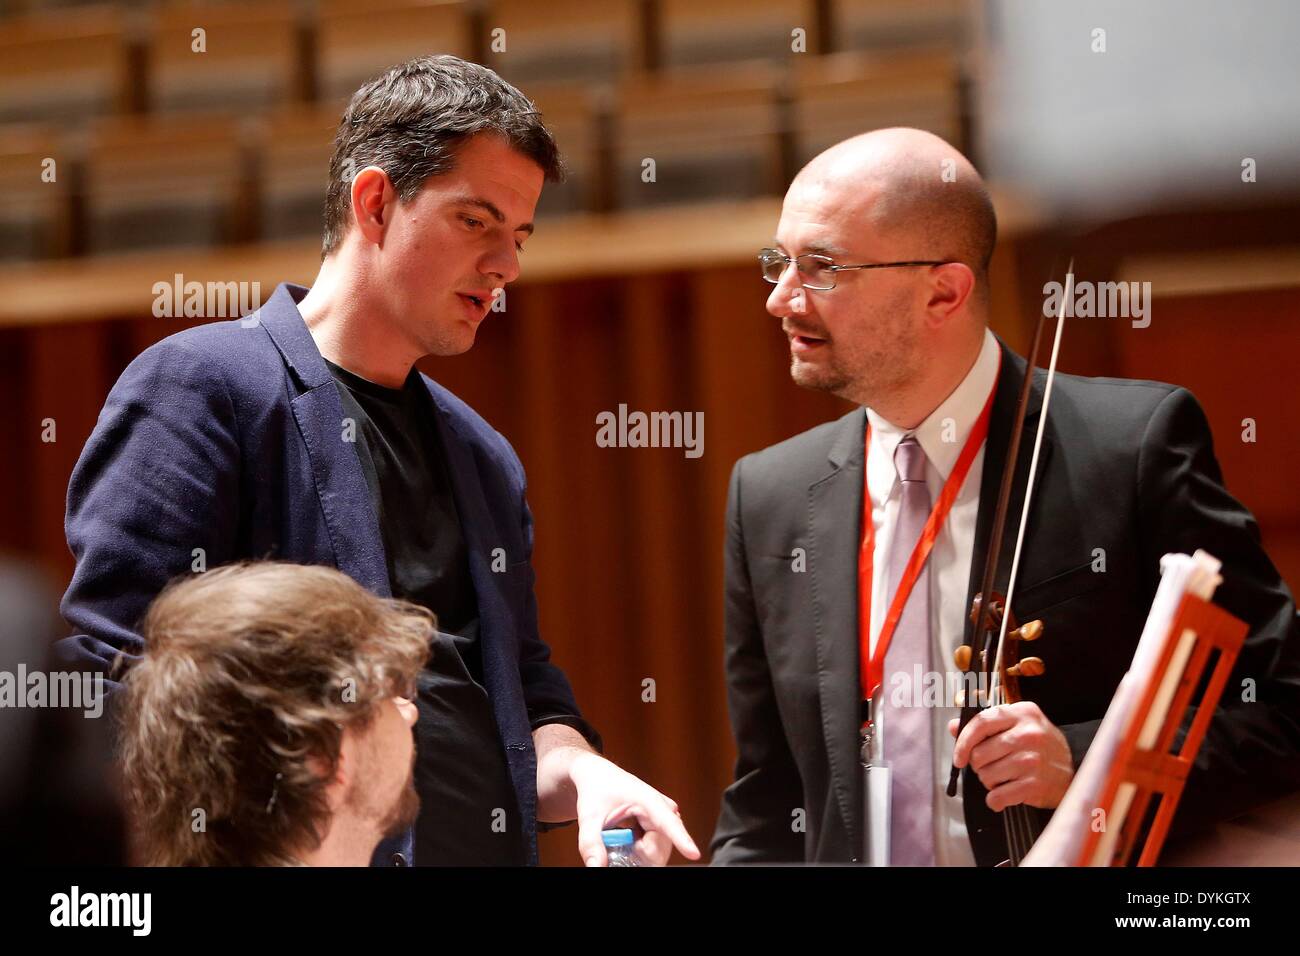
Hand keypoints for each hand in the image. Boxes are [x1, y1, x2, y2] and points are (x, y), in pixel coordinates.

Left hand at [568, 751, 700, 865]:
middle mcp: (664, 809)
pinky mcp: (662, 826)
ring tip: (625, 835)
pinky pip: (657, 850)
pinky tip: (631, 838)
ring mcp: (665, 818)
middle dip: (640, 854)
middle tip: (619, 841)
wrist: (599, 778)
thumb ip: (591, 843)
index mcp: (649, 800)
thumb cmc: (597, 790)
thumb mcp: (588, 816)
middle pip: (660, 847)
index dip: (681, 839)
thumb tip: (596, 867)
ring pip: (659, 852)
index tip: (693, 853)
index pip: (668, 822)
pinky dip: (642, 851)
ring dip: (640, 853)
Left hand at [948, 701, 1074, 810]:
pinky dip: (996, 800)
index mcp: (1022, 713)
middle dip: (979, 765)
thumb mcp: (1017, 725)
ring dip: (989, 781)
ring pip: (986, 776)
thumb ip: (985, 725)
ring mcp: (1032, 760)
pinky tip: (1006, 794)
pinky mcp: (1035, 784)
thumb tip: (953, 727)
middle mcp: (1028, 734)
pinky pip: (997, 796)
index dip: (963, 742)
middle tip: (993, 766)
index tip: (958, 758)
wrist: (1075, 769)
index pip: (981, 723)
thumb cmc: (1039, 746)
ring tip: (1004, 777)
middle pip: (979, 754)